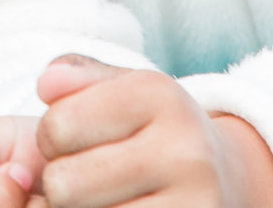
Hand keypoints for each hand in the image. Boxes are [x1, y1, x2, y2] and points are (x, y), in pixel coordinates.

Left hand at [25, 56, 272, 207]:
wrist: (225, 176)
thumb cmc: (151, 128)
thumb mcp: (121, 89)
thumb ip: (76, 78)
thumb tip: (47, 86)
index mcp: (160, 96)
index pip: (58, 126)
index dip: (50, 137)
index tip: (71, 140)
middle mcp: (185, 151)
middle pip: (64, 184)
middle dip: (59, 181)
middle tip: (84, 176)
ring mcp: (196, 203)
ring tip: (102, 194)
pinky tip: (117, 207)